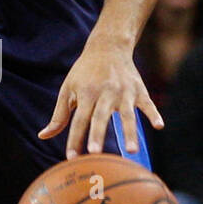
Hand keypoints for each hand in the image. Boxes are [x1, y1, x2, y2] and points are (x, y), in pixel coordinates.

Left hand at [38, 36, 162, 156]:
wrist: (108, 47)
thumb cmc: (84, 73)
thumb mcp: (68, 89)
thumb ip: (59, 115)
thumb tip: (43, 136)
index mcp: (86, 93)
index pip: (79, 119)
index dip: (74, 138)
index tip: (71, 156)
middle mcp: (105, 92)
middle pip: (100, 117)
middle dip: (97, 135)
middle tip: (95, 153)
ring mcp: (124, 92)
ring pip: (127, 114)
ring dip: (129, 132)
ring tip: (130, 151)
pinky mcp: (139, 90)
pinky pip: (148, 104)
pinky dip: (154, 114)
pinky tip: (159, 126)